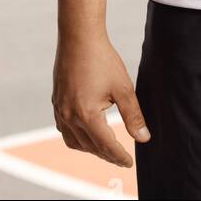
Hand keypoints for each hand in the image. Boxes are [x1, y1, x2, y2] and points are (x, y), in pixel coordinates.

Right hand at [52, 34, 150, 166]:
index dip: (119, 156)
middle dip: (107, 154)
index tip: (129, 163)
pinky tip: (87, 133)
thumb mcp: (123, 88)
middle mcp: (69, 116)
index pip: (106, 146)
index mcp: (87, 114)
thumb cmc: (102, 59)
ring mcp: (60, 110)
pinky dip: (76, 137)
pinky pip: (64, 130)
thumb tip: (144, 139)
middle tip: (121, 157)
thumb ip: (133, 116)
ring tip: (106, 148)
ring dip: (90, 148)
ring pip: (74, 142)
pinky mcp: (56, 102)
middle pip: (90, 146)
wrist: (78, 37)